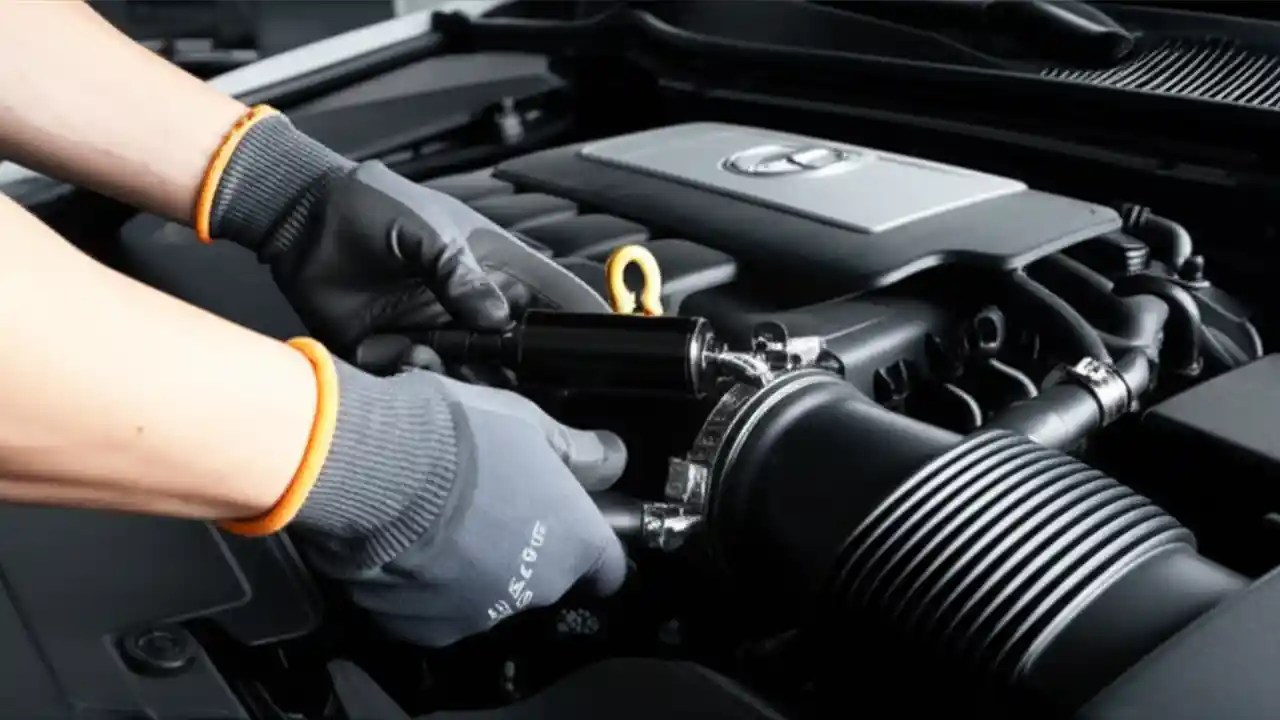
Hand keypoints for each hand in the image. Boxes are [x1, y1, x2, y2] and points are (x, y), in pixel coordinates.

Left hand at [203, 109, 606, 354]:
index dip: (582, 324)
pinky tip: (402, 351)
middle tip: (512, 379)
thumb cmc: (371, 206)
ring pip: (477, 378)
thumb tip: (497, 318)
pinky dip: (418, 377)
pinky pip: (424, 384)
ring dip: (468, 381)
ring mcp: (440, 334)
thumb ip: (459, 272)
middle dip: (525, 373)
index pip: (554, 298)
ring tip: (438, 355)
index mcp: (495, 269)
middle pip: (522, 353)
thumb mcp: (424, 228)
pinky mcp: (399, 355)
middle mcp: (475, 308)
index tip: (603, 352)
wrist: (301, 221)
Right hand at [289, 358, 628, 647]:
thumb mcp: (528, 423)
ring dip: (468, 569)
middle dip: (518, 549)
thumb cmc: (458, 438)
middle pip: (541, 579)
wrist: (374, 468)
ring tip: (433, 523)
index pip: (606, 567)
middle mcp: (534, 591)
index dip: (589, 547)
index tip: (567, 527)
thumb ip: (574, 451)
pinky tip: (403, 548)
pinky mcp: (421, 631)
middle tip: (484, 504)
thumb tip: (611, 458)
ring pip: (483, 596)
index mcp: (574, 543)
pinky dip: (420, 588)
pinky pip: (429, 610)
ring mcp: (477, 616)